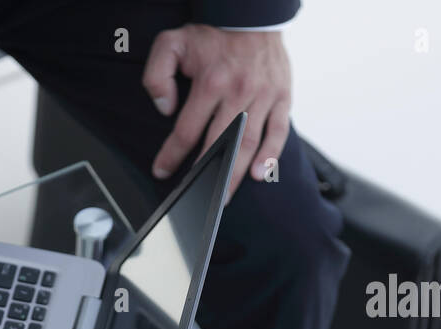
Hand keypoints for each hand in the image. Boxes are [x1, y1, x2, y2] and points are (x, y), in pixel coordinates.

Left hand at [143, 24, 290, 197]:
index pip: (186, 130)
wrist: (252, 14)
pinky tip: (261, 175)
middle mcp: (239, 92)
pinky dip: (271, 156)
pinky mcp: (282, 96)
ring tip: (223, 198)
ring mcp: (263, 96)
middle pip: (220, 145)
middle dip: (206, 176)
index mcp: (211, 83)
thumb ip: (158, 75)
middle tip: (197, 198)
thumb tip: (164, 109)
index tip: (161, 171)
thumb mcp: (171, 43)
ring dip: (236, 175)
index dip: (171, 155)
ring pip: (249, 144)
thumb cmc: (210, 33)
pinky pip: (279, 131)